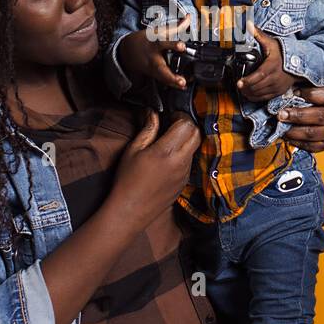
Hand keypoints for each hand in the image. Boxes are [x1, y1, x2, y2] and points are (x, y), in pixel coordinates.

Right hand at [107, 111, 200, 228]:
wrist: (131, 210)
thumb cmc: (127, 180)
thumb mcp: (133, 150)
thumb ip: (147, 129)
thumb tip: (152, 112)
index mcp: (167, 152)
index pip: (187, 125)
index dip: (179, 117)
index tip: (168, 117)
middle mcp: (180, 162)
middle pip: (196, 134)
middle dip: (187, 126)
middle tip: (171, 125)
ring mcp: (185, 173)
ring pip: (195, 147)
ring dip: (186, 140)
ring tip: (168, 142)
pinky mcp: (184, 182)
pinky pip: (190, 161)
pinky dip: (184, 153)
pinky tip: (168, 158)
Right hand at [119, 16, 191, 90]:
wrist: (128, 51)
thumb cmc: (147, 40)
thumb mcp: (158, 31)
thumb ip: (176, 26)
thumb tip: (189, 17)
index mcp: (154, 43)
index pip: (163, 43)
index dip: (173, 44)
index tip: (182, 46)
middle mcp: (153, 57)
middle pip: (160, 67)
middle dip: (170, 74)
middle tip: (182, 80)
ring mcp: (153, 68)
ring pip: (162, 77)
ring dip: (172, 81)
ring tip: (183, 84)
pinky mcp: (154, 74)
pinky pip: (163, 80)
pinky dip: (172, 83)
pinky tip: (182, 86)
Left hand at [236, 23, 299, 101]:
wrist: (299, 63)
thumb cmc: (283, 52)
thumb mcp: (270, 42)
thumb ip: (258, 34)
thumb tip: (248, 25)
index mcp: (273, 65)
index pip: (259, 75)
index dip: (248, 81)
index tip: (239, 83)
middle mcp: (276, 78)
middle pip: (257, 87)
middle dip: (245, 88)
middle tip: (237, 85)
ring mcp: (278, 86)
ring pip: (260, 93)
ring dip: (249, 93)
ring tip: (241, 89)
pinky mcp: (279, 92)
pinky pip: (265, 98)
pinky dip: (255, 97)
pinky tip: (248, 94)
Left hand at [278, 86, 323, 152]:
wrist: (301, 117)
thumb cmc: (299, 99)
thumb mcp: (300, 88)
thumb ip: (296, 86)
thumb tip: (286, 87)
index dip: (310, 94)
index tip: (295, 92)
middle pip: (319, 116)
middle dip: (298, 115)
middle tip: (282, 114)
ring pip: (312, 132)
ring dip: (294, 130)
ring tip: (281, 126)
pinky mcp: (323, 143)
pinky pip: (310, 146)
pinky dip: (296, 141)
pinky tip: (286, 135)